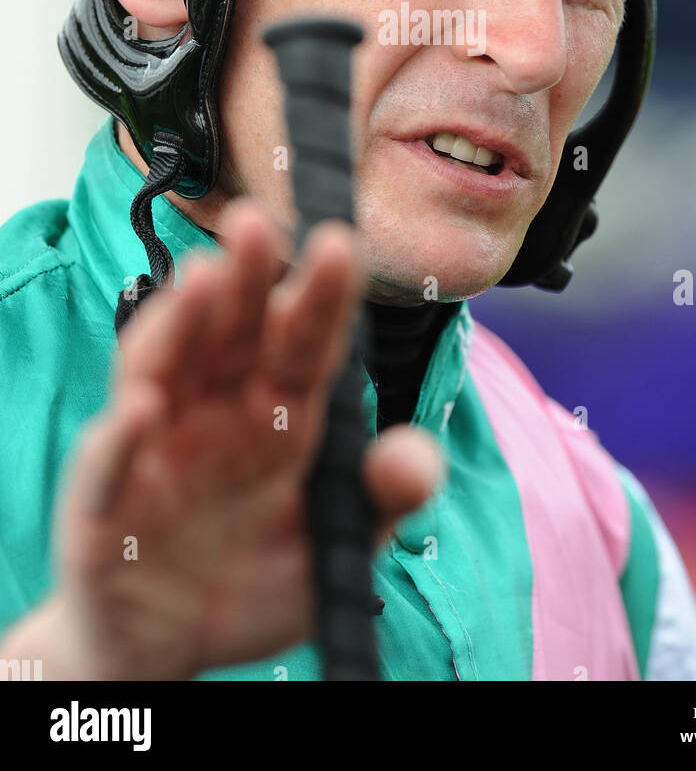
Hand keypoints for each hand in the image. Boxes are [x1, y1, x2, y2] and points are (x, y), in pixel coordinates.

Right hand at [48, 200, 441, 679]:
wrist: (166, 646)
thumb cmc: (253, 580)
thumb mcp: (331, 546)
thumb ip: (375, 500)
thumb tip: (418, 459)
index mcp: (279, 413)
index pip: (306, 342)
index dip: (322, 295)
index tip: (342, 242)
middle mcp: (216, 409)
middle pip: (232, 331)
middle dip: (246, 276)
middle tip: (256, 221)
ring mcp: (156, 445)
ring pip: (164, 366)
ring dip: (180, 322)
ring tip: (202, 279)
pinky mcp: (104, 499)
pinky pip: (111, 460)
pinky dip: (124, 434)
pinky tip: (144, 407)